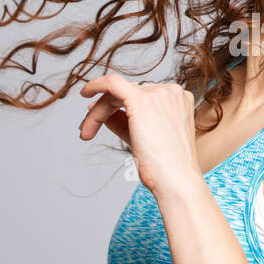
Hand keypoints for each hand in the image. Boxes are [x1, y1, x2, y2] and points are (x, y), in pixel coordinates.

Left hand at [78, 75, 202, 196]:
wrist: (176, 180)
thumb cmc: (165, 167)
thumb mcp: (142, 137)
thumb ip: (122, 120)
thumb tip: (96, 108)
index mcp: (178, 99)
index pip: (141, 94)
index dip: (116, 105)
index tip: (99, 120)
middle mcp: (170, 91)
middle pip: (127, 92)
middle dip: (103, 110)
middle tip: (87, 130)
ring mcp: (158, 93)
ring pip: (116, 93)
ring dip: (97, 112)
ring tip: (86, 132)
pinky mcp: (141, 99)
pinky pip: (112, 83)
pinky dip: (96, 85)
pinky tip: (85, 92)